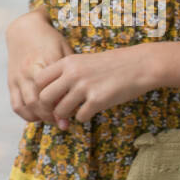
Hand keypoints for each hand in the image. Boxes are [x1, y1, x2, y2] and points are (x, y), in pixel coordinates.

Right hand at [6, 8, 72, 123]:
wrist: (24, 29)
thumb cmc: (51, 40)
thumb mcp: (65, 50)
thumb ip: (70, 70)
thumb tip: (83, 93)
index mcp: (45, 61)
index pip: (54, 89)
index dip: (64, 103)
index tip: (75, 112)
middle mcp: (29, 70)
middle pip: (39, 101)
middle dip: (52, 115)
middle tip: (65, 123)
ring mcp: (18, 77)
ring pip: (27, 105)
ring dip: (40, 117)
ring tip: (54, 121)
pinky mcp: (11, 82)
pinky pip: (16, 104)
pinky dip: (26, 115)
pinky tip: (39, 117)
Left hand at [33, 45, 158, 129]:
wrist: (141, 66)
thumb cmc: (115, 64)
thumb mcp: (86, 61)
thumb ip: (68, 74)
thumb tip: (54, 94)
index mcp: (68, 62)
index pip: (39, 80)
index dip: (42, 91)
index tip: (52, 97)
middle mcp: (73, 74)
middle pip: (45, 97)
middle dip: (50, 108)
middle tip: (59, 110)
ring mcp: (84, 87)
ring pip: (61, 110)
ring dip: (66, 116)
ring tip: (74, 113)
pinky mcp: (98, 100)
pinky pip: (80, 117)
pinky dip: (84, 117)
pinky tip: (91, 111)